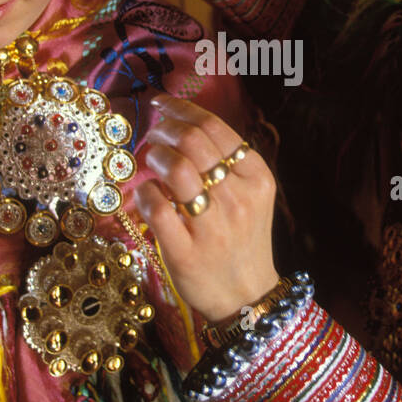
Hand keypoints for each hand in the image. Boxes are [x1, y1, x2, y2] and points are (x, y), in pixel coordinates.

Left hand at [135, 95, 278, 323]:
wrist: (247, 296)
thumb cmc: (243, 239)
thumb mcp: (252, 195)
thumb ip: (228, 162)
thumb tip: (184, 123)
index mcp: (257, 177)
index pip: (215, 128)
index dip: (181, 109)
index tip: (161, 105)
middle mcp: (238, 199)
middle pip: (193, 142)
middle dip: (163, 129)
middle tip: (153, 135)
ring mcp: (213, 227)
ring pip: (176, 169)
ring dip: (155, 156)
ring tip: (150, 161)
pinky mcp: (185, 253)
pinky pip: (156, 208)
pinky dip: (144, 192)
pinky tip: (146, 192)